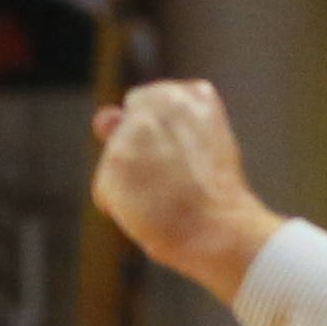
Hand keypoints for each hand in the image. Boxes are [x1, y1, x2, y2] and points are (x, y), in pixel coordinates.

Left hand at [86, 80, 285, 301]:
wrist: (223, 233)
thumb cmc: (216, 198)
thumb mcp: (204, 144)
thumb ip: (158, 123)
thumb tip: (103, 117)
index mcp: (194, 92)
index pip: (152, 104)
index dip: (167, 139)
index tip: (192, 161)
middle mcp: (162, 100)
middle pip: (125, 125)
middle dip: (140, 149)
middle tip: (176, 179)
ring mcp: (135, 130)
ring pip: (115, 159)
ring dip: (133, 182)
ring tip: (169, 198)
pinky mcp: (116, 161)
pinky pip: (106, 190)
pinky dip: (121, 207)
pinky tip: (152, 212)